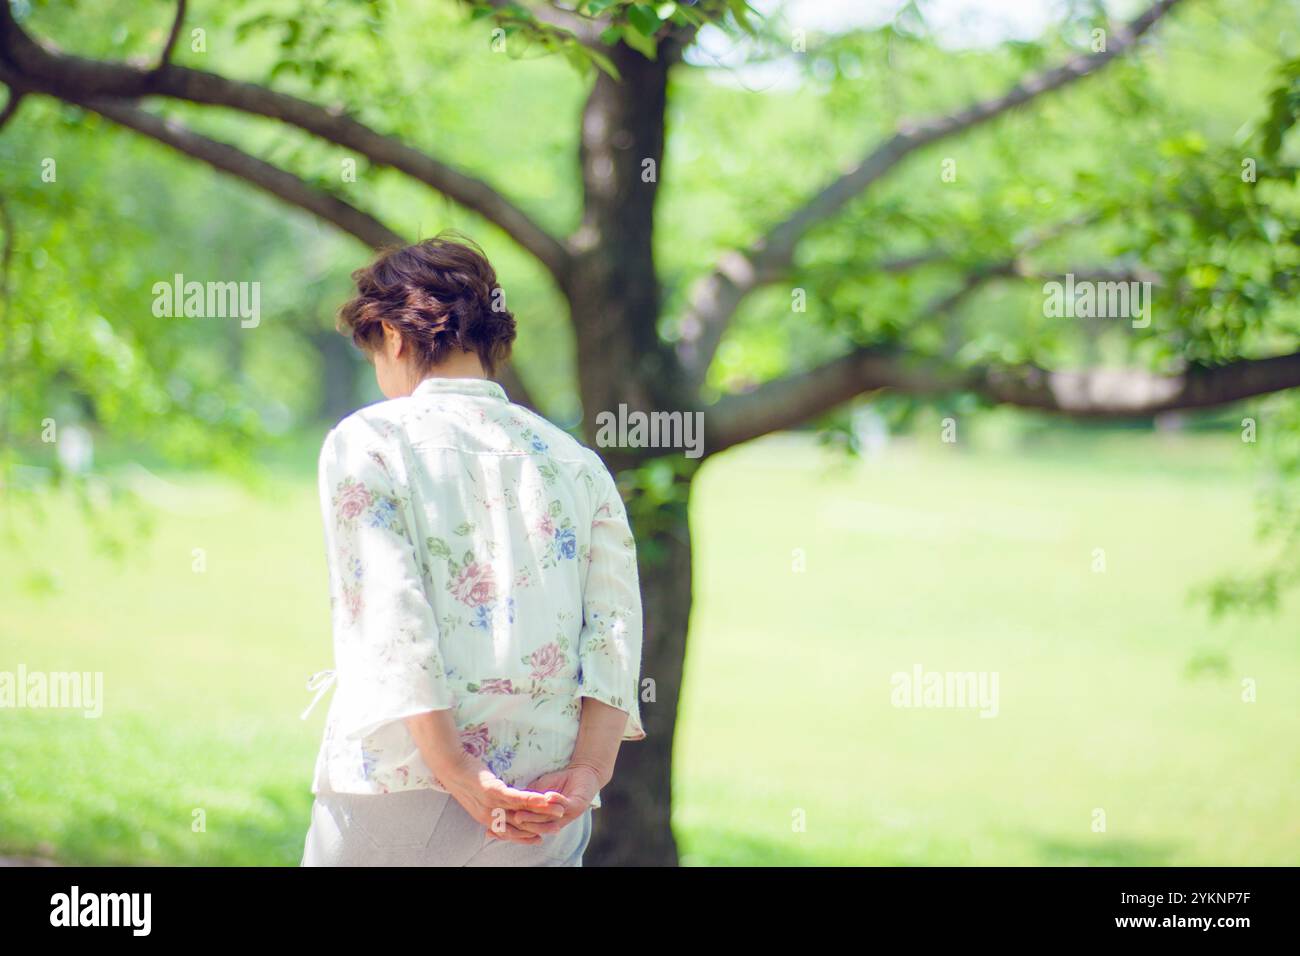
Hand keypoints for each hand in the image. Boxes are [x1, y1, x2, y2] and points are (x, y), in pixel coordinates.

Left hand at [435, 751, 564, 843]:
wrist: (449, 764)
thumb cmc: (464, 777)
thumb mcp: (478, 796)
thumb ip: (491, 803)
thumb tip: (503, 804)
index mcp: (485, 819)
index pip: (510, 833)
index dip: (526, 837)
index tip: (540, 838)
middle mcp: (489, 816)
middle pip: (519, 826)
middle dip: (540, 827)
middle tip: (558, 826)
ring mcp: (491, 805)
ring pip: (521, 813)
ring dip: (542, 813)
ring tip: (559, 810)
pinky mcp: (492, 791)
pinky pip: (516, 798)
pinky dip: (531, 800)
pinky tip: (544, 799)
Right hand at [506, 764, 602, 836]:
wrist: (580, 772)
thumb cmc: (557, 783)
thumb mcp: (535, 789)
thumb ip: (522, 797)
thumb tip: (501, 802)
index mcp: (544, 821)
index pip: (526, 828)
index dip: (513, 826)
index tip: (497, 824)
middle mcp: (555, 822)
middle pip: (536, 826)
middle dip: (524, 821)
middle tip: (513, 817)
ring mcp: (567, 815)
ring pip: (549, 818)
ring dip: (538, 814)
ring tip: (526, 809)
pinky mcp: (577, 806)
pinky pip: (566, 805)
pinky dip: (556, 800)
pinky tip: (548, 795)